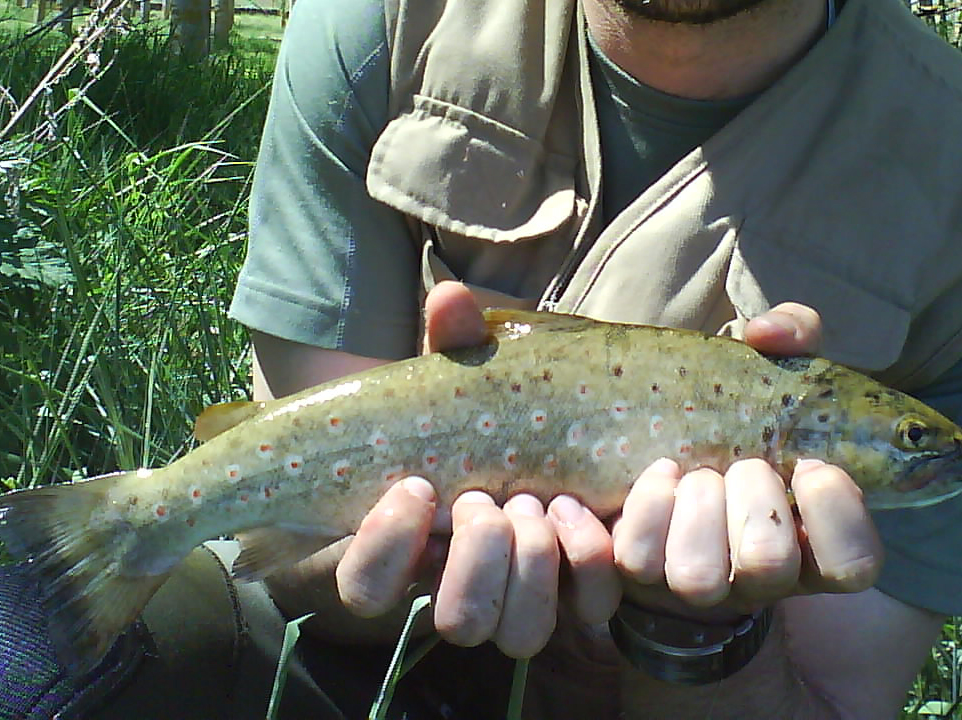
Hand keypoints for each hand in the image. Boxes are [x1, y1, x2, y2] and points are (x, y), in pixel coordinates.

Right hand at [332, 282, 617, 657]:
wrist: (552, 445)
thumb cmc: (482, 421)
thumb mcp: (461, 384)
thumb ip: (451, 348)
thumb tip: (450, 295)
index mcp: (405, 549)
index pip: (366, 588)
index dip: (385, 548)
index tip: (414, 486)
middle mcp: (458, 588)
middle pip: (458, 620)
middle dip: (481, 554)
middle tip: (496, 499)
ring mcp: (520, 599)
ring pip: (520, 632)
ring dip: (535, 567)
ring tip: (541, 505)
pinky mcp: (579, 592)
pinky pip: (593, 611)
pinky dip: (595, 562)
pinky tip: (591, 511)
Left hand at [608, 304, 883, 617]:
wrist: (659, 430)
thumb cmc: (739, 409)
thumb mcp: (777, 370)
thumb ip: (794, 336)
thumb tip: (768, 333)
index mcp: (815, 538)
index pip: (853, 564)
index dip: (837, 517)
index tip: (814, 464)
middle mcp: (761, 574)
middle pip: (768, 565)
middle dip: (753, 497)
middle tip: (743, 462)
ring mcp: (698, 583)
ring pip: (699, 578)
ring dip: (696, 511)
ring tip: (694, 472)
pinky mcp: (641, 575)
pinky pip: (638, 560)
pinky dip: (645, 509)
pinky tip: (655, 474)